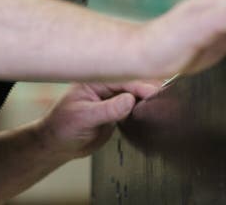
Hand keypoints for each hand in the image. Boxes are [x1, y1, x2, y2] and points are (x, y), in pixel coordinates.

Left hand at [34, 81, 160, 159]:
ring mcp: (113, 99)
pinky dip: (146, 110)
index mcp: (96, 80)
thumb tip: (130, 100)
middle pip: (135, 85)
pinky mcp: (118, 112)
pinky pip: (136, 108)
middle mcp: (106, 86)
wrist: (58, 145)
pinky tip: (155, 114)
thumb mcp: (83, 118)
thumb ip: (107, 109)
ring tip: (166, 107)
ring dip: (149, 101)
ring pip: (138, 96)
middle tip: (167, 100)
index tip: (157, 95)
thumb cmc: (62, 128)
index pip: (125, 80)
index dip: (142, 87)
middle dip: (150, 91)